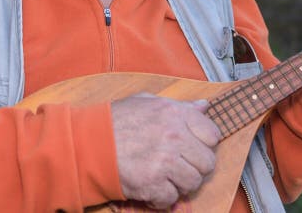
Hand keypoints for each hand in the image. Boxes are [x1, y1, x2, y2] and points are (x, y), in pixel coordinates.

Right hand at [111, 93, 220, 208]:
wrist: (88, 143)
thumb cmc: (116, 121)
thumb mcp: (148, 102)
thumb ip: (179, 105)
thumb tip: (203, 106)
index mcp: (175, 114)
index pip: (212, 135)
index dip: (204, 144)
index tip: (193, 148)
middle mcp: (175, 136)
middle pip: (207, 162)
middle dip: (195, 167)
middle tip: (180, 166)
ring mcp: (165, 161)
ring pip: (193, 183)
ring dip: (180, 184)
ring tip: (165, 177)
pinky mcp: (152, 183)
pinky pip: (171, 198)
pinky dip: (162, 197)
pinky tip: (151, 186)